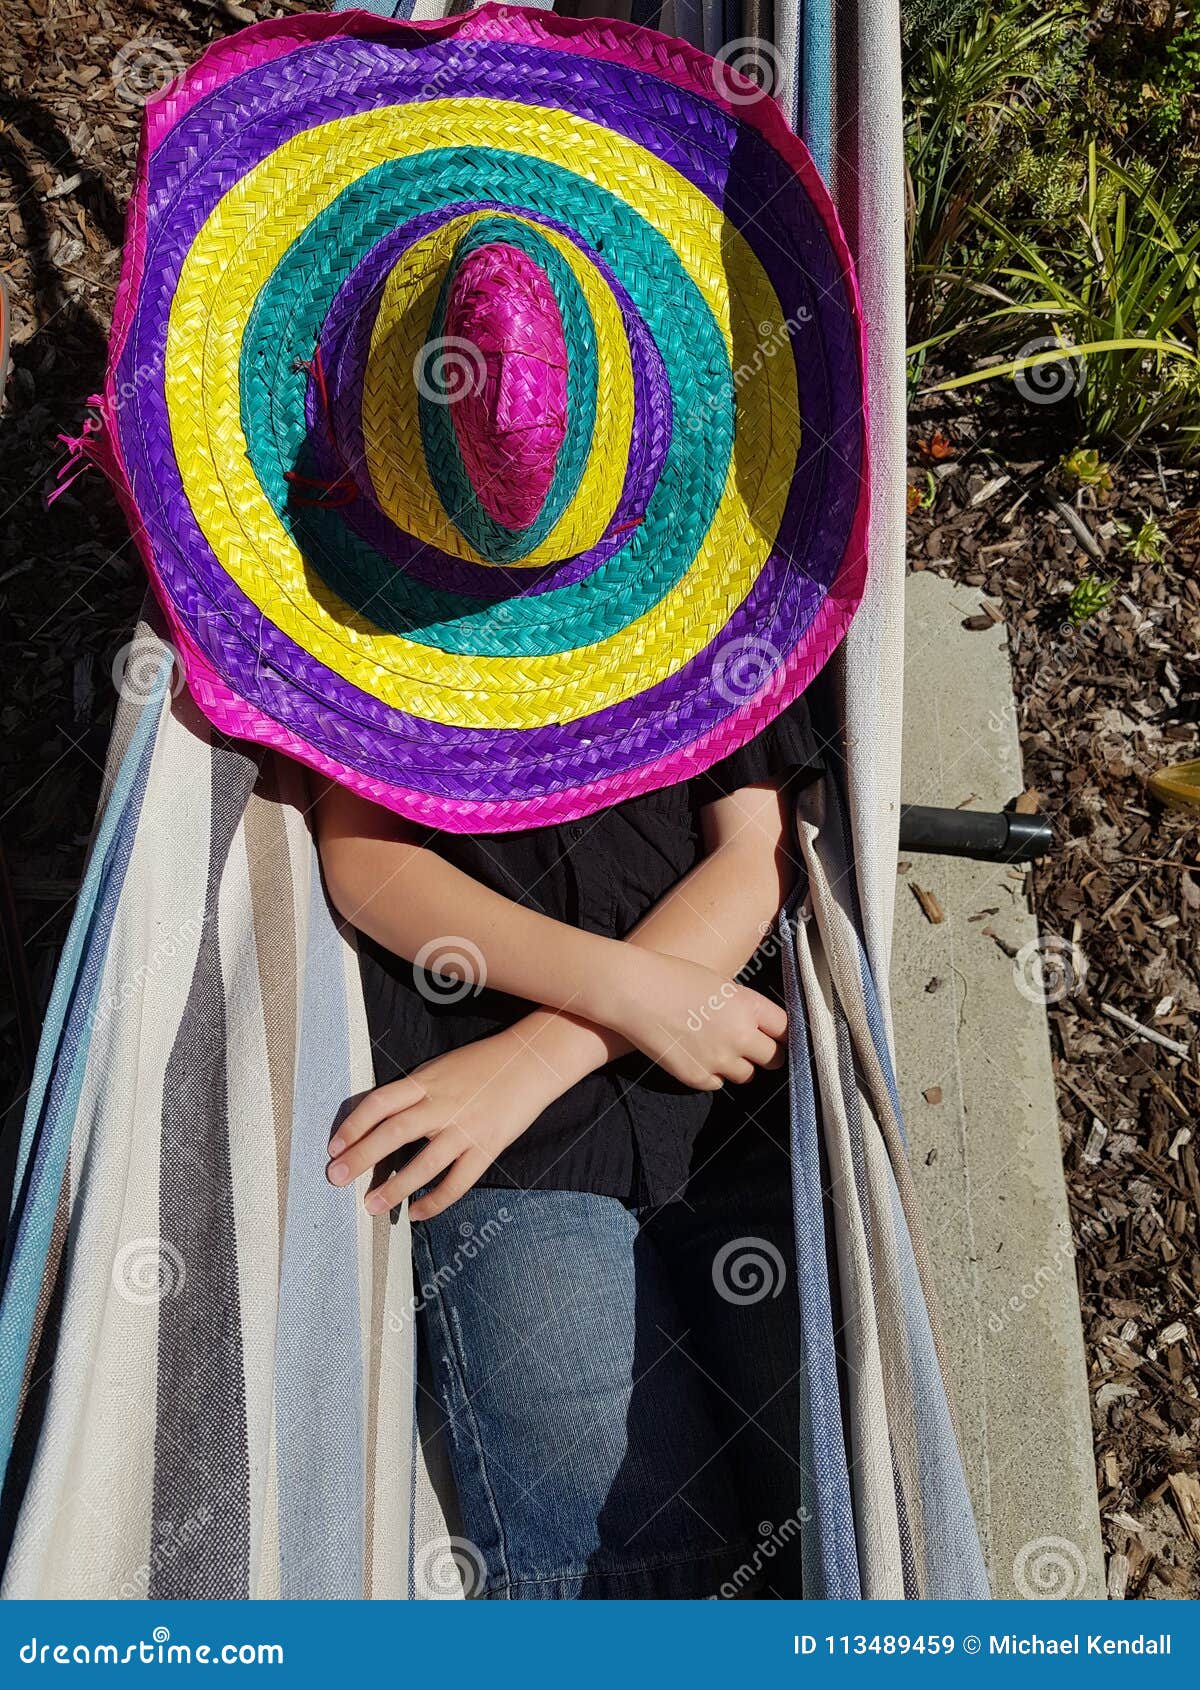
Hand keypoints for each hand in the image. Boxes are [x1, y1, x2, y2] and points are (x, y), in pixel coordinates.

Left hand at [326, 1029, 556, 1218]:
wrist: (534, 1059)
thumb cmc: (484, 1063)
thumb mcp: (442, 1068)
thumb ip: (414, 1092)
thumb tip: (378, 1121)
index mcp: (427, 1080)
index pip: (379, 1102)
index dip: (353, 1125)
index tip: (334, 1147)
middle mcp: (443, 1103)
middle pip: (393, 1132)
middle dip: (361, 1157)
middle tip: (335, 1178)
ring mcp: (466, 1127)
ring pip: (423, 1163)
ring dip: (394, 1187)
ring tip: (371, 1206)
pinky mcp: (487, 1146)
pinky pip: (457, 1181)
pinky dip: (435, 1200)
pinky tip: (417, 1213)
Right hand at [604, 949, 786, 1089]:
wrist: (634, 991)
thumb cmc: (674, 977)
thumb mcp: (722, 984)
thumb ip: (746, 1008)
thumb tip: (764, 1030)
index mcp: (749, 1005)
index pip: (788, 1031)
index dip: (786, 1035)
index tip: (782, 1037)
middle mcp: (739, 1035)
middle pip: (774, 1059)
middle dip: (767, 1054)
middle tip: (756, 1048)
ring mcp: (718, 1058)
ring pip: (747, 1075)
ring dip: (739, 1065)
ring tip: (719, 1048)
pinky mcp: (696, 1076)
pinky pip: (717, 1084)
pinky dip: (712, 1074)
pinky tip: (697, 1054)